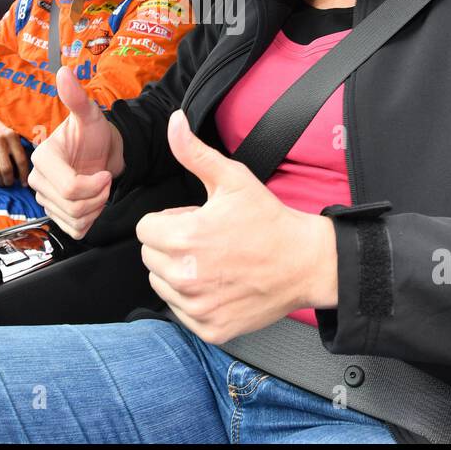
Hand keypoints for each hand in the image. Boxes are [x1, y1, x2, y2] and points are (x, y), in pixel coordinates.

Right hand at [0, 110, 29, 187]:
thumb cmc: (0, 131)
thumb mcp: (12, 134)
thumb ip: (19, 148)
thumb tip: (25, 170)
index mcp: (12, 137)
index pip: (21, 160)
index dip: (24, 175)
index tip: (24, 184)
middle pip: (6, 169)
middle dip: (9, 181)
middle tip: (10, 184)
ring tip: (1, 184)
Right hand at [26, 67, 124, 238]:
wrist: (100, 152)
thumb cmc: (95, 134)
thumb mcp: (90, 115)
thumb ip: (77, 98)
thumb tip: (64, 73)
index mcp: (43, 157)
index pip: (69, 187)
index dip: (95, 185)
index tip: (106, 172)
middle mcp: (37, 179)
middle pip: (72, 206)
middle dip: (98, 196)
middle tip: (105, 179)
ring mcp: (45, 198)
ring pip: (75, 220)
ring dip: (96, 207)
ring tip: (99, 189)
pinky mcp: (54, 214)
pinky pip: (74, 230)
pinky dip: (90, 220)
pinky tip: (92, 202)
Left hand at [136, 109, 337, 343]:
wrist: (305, 262)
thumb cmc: (268, 219)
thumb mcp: (232, 178)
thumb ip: (194, 152)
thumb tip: (174, 122)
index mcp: (184, 238)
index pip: (145, 229)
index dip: (169, 221)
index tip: (196, 221)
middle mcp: (185, 276)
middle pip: (150, 257)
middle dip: (171, 246)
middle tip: (207, 241)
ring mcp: (197, 306)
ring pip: (162, 284)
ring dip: (178, 273)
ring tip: (213, 262)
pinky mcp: (210, 328)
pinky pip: (181, 311)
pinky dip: (194, 300)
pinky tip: (220, 284)